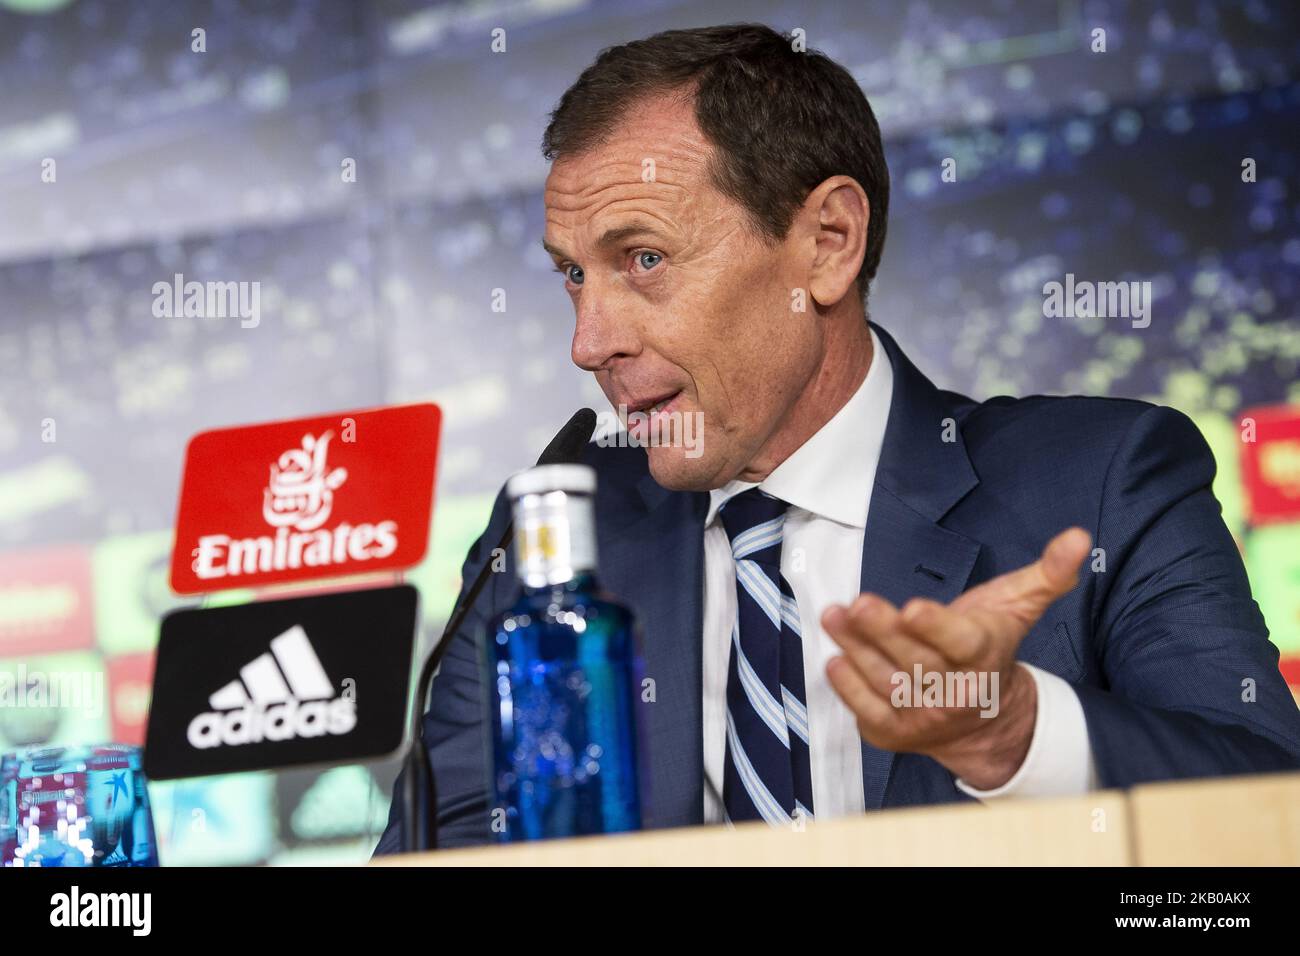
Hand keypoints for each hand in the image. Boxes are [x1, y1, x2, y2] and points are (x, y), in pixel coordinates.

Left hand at [822, 527, 1091, 789]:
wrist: (985, 720)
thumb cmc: (990, 648)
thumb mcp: (1019, 606)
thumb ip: (1048, 572)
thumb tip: (1080, 536)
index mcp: (983, 655)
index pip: (959, 642)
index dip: (935, 627)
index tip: (912, 608)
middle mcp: (954, 690)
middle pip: (916, 660)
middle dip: (883, 631)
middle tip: (857, 604)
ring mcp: (923, 715)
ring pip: (886, 680)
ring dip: (856, 648)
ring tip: (834, 615)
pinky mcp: (894, 731)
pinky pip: (868, 710)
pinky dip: (848, 687)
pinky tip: (834, 658)